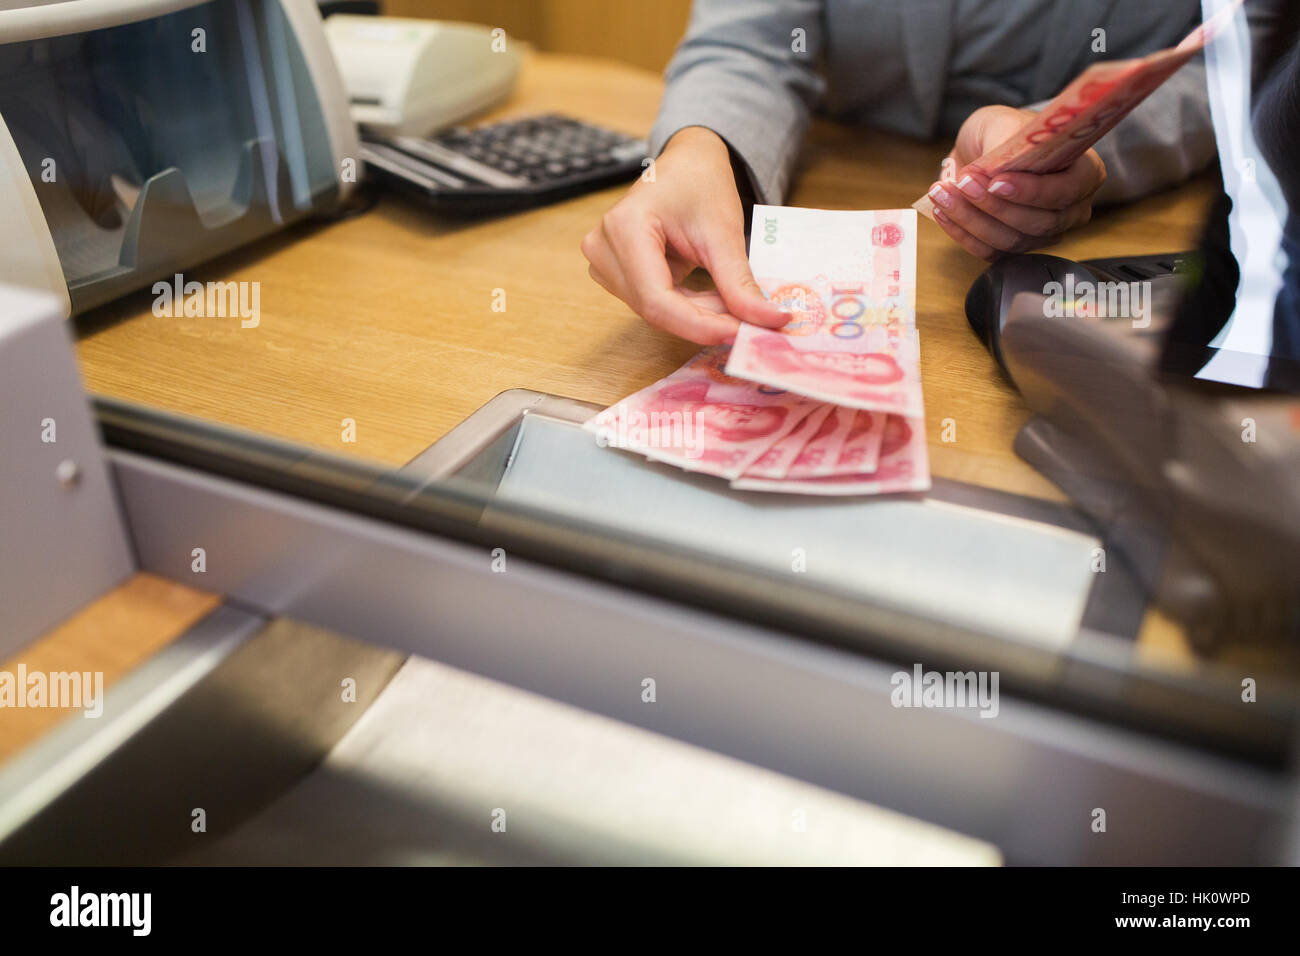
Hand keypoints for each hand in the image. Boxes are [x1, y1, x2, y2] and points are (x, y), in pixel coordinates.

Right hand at [581, 127, 787, 343]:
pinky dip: (688, 307)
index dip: (699, 324)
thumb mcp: (724, 231)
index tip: (740, 333)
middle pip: (655, 308)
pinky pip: (654, 303)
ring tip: (733, 303)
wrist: (686, 163)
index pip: (657, 299)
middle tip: (748, 324)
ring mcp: (604, 261)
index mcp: (625, 227)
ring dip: (698, 315)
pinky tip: (715, 300)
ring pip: (655, 311)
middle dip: (703, 321)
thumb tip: (768, 322)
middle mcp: (603, 247)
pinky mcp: (615, 272)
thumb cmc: (700, 182)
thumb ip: (739, 282)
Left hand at [925, 105, 1106, 259]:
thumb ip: (1004, 143)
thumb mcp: (1005, 122)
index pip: (1065, 191)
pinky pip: (990, 252)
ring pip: (1011, 240)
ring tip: (942, 194)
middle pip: (1038, 223)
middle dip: (994, 206)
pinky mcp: (1014, 248)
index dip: (1031, 191)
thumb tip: (989, 173)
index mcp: (1084, 172)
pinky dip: (962, 234)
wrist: (988, 148)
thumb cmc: (1007, 131)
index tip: (996, 181)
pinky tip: (942, 211)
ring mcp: (1043, 233)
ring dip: (971, 219)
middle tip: (962, 183)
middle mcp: (1070, 209)